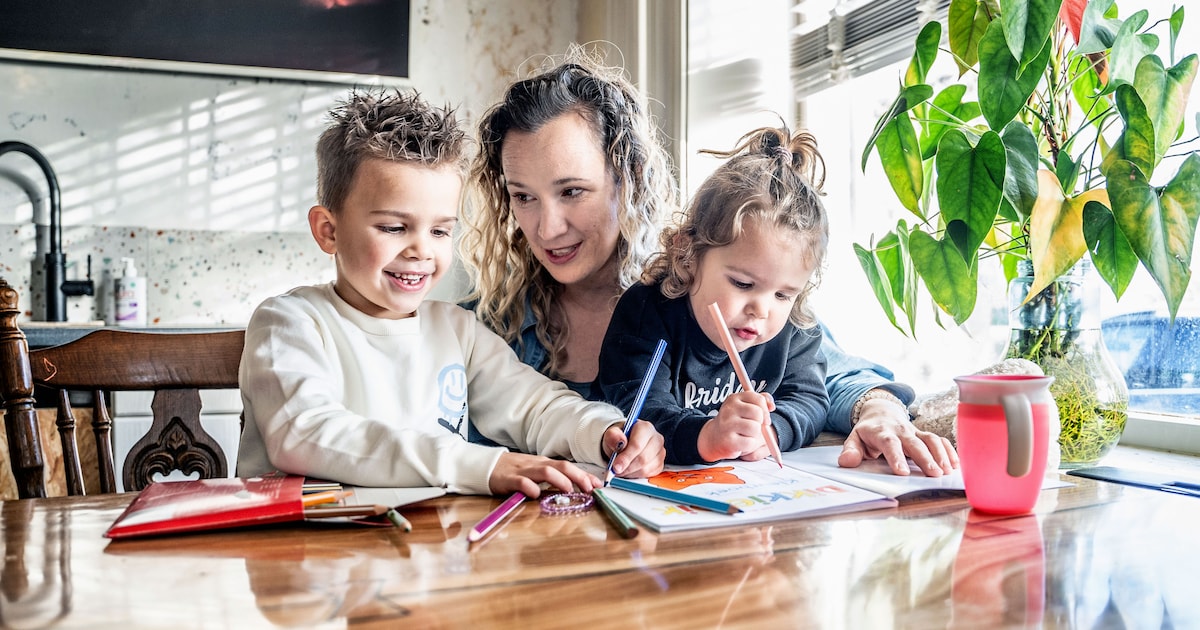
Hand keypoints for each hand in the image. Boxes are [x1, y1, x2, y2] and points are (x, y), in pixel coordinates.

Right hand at [489, 451, 600, 496]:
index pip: (569, 467)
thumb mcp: (536, 472)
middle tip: (589, 489)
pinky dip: (531, 488)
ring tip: (569, 490)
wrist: (488, 465)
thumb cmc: (515, 471)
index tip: (599, 485)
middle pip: (562, 466)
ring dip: (560, 480)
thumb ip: (553, 479)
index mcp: (544, 463)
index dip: (585, 475)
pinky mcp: (509, 479)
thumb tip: (574, 488)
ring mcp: (524, 471)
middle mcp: (537, 465)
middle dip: (578, 477)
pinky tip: (536, 495)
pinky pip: (522, 483)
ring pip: (546, 471)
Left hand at [602, 420, 665, 478]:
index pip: (637, 445)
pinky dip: (636, 475)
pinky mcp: (660, 464)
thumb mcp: (611, 434)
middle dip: (627, 467)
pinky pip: (648, 475)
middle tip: (616, 470)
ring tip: (621, 469)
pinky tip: (629, 470)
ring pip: (646, 469)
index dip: (626, 458)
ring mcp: (660, 452)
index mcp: (645, 428)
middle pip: (643, 458)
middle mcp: (656, 439)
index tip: (615, 466)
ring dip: (631, 472)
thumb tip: (619, 442)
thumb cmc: (619, 438)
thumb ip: (613, 436)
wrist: (623, 444)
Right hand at [697, 391, 774, 461]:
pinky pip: (750, 443)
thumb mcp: (745, 406)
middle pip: (758, 414)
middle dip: (759, 423)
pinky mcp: (728, 440)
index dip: (766, 410)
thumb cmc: (733, 421)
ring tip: (745, 434)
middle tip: (751, 427)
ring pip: (755, 428)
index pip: (758, 399)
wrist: (714, 437)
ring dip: (754, 435)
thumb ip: (760, 401)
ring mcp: (727, 424)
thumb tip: (771, 405)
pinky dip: (750, 445)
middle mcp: (728, 409)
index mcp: (734, 398)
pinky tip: (741, 442)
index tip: (765, 418)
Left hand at [838, 395, 958, 475]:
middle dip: (925, 458)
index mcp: (881, 432)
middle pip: (914, 442)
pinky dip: (949, 451)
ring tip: (947, 472)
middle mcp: (900, 430)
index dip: (896, 457)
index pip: (889, 443)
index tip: (903, 472)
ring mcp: (915, 431)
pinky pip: (940, 440)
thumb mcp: (854, 438)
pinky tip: (955, 465)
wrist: (880, 411)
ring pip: (930, 439)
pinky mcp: (924, 433)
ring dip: (940, 455)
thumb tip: (846, 462)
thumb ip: (851, 450)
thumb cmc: (868, 431)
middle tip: (934, 475)